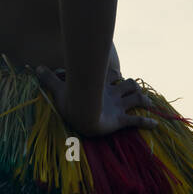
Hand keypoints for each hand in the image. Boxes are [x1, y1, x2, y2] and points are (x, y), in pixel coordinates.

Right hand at [33, 66, 159, 136]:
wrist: (79, 114)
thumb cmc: (70, 101)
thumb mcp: (59, 89)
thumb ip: (49, 79)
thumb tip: (36, 68)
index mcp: (101, 87)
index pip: (112, 76)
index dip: (116, 75)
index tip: (118, 76)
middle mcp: (112, 95)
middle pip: (128, 86)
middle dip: (133, 87)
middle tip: (136, 90)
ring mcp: (117, 107)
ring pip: (136, 99)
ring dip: (143, 100)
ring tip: (149, 102)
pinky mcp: (120, 119)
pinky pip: (137, 121)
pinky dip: (147, 123)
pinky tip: (156, 125)